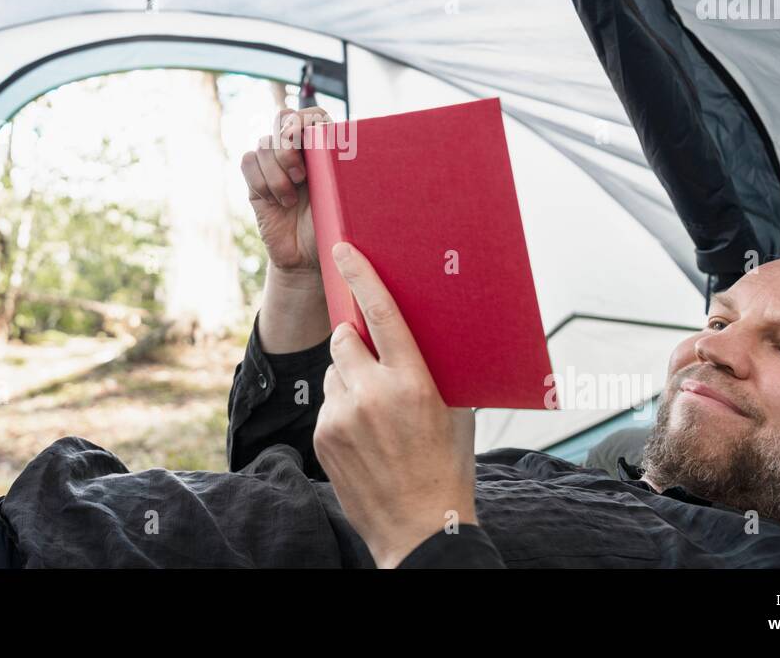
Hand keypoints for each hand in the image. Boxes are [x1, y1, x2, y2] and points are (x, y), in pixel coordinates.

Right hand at [239, 107, 331, 272]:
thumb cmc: (333, 228)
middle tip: (302, 175)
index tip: (309, 140)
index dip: (306, 119)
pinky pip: (248, 161)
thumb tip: (340, 139)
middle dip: (288, 143)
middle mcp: (298, 151)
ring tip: (291, 199)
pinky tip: (275, 202)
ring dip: (277, 172)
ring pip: (264, 143)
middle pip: (283, 118)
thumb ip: (337, 168)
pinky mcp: (256, 180)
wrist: (307, 259)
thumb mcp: (342, 197)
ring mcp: (274, 165)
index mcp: (324, 149)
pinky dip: (261, 180)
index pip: (312, 114)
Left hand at [313, 242, 477, 567]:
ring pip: (333, 372)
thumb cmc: (446, 466)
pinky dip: (340, 409)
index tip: (343, 252)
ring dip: (348, 379)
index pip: (380, 314)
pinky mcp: (323, 437)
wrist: (421, 527)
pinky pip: (326, 404)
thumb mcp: (456, 410)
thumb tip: (430, 332)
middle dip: (354, 341)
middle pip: (344, 338)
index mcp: (412, 382)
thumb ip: (437, 369)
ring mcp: (342, 417)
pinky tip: (363, 435)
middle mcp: (373, 394)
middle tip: (373, 361)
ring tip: (375, 413)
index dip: (360, 277)